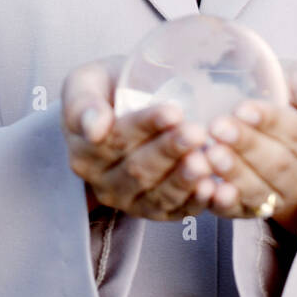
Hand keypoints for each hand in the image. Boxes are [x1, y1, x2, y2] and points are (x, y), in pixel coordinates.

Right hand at [60, 56, 218, 219]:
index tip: (173, 111)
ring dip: (184, 179)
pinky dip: (196, 202)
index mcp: (85, 151)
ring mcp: (131, 201)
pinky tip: (214, 189)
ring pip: (158, 194)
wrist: (124, 105)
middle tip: (196, 132)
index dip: (146, 126)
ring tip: (206, 161)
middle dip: (170, 150)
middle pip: (139, 169)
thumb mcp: (86, 84)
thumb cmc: (108, 90)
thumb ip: (83, 104)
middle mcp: (104, 183)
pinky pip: (176, 212)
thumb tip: (94, 128)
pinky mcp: (157, 211)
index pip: (117, 139)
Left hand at [199, 60, 296, 227]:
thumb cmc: (289, 92)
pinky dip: (222, 202)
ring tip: (211, 153)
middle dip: (246, 145)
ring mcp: (278, 198)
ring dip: (234, 173)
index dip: (270, 122)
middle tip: (218, 127)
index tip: (243, 108)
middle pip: (277, 164)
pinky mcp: (250, 210)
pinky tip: (208, 188)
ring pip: (259, 190)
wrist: (264, 103)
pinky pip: (238, 211)